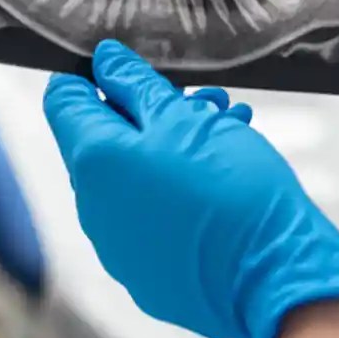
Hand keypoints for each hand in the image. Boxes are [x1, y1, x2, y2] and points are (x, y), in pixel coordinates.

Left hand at [42, 40, 338, 337]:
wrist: (275, 274)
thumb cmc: (232, 188)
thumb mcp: (185, 118)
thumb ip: (136, 85)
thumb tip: (106, 62)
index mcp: (92, 161)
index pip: (63, 101)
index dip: (93, 75)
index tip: (132, 70)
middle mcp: (92, 208)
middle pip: (105, 141)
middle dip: (150, 113)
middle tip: (202, 101)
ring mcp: (118, 248)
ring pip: (133, 179)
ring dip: (172, 149)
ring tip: (227, 132)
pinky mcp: (148, 275)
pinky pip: (152, 219)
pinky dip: (179, 192)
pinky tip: (225, 174)